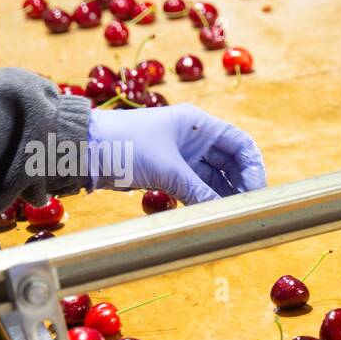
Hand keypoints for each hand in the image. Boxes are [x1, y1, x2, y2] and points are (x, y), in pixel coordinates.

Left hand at [87, 105, 266, 204]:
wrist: (85, 150)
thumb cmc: (126, 146)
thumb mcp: (167, 169)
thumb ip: (199, 192)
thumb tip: (224, 214)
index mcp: (199, 124)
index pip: (240, 144)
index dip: (253, 168)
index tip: (256, 192)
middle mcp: (195, 138)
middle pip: (231, 163)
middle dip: (241, 185)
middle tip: (244, 209)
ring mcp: (183, 155)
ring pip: (215, 178)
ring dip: (223, 195)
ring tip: (229, 215)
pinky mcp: (170, 171)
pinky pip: (198, 187)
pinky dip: (206, 199)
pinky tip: (211, 213)